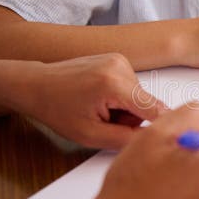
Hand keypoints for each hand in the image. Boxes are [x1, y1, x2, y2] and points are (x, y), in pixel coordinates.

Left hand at [15, 53, 167, 149]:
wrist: (36, 84)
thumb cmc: (56, 108)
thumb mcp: (90, 135)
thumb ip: (125, 139)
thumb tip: (151, 138)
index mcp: (114, 84)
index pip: (154, 109)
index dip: (159, 126)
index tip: (161, 138)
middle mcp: (120, 66)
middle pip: (146, 104)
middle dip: (129, 118)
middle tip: (103, 121)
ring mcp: (119, 60)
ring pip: (139, 97)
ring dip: (123, 108)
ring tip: (97, 108)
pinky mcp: (117, 59)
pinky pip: (130, 87)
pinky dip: (119, 97)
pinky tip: (98, 98)